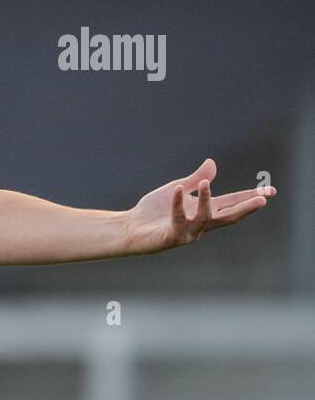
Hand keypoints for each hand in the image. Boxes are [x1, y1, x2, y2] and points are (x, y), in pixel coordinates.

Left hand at [122, 158, 275, 256]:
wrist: (130, 227)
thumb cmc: (155, 211)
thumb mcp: (178, 190)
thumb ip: (196, 179)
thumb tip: (212, 163)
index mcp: (205, 211)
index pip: (232, 203)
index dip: (250, 197)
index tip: (270, 191)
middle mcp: (200, 224)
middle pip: (228, 215)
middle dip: (245, 207)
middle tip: (262, 199)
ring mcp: (188, 232)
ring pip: (204, 218)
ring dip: (206, 200)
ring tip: (206, 183)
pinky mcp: (171, 236)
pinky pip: (177, 218)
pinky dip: (178, 203)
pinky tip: (179, 188)